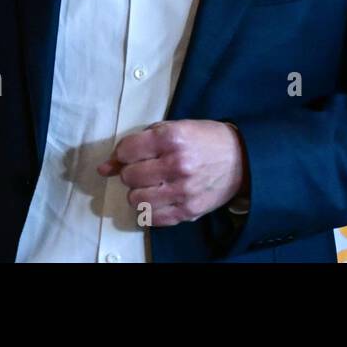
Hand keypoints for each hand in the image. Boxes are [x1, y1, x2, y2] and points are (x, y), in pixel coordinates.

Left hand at [98, 120, 247, 226]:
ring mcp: (183, 190)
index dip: (126, 153)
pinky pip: (151, 218)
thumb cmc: (206, 140)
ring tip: (153, 184)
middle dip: (133, 172)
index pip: (126, 151)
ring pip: (136, 199)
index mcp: (172, 137)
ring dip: (140, 191)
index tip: (135, 154)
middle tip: (146, 168)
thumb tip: (105, 167)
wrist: (242, 159)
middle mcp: (177, 164)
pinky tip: (160, 197)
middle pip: (129, 176)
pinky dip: (150, 209)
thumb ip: (138, 144)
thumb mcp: (174, 129)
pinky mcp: (188, 210)